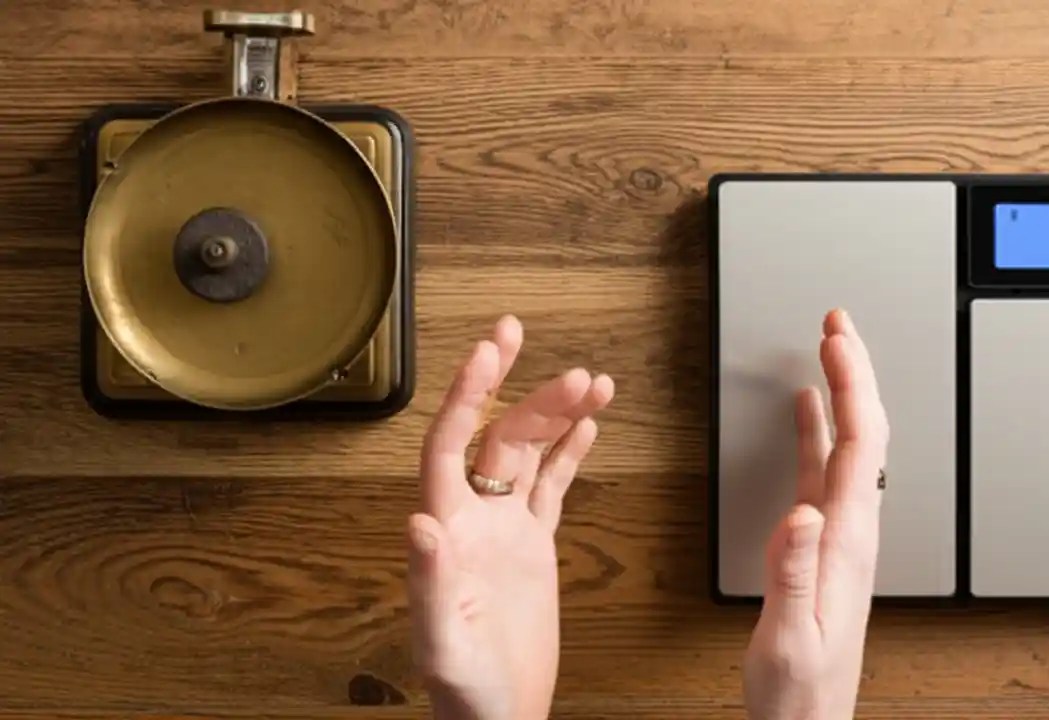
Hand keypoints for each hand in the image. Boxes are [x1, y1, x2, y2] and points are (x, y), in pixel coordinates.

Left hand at [407, 315, 614, 719]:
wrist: (502, 715)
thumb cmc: (464, 692)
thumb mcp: (442, 645)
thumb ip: (429, 583)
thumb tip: (419, 523)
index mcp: (449, 531)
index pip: (451, 444)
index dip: (468, 395)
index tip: (489, 352)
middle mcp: (474, 519)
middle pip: (500, 437)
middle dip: (529, 394)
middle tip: (564, 362)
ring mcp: (505, 530)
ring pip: (530, 453)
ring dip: (558, 416)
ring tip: (594, 383)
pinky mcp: (532, 547)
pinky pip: (551, 486)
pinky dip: (570, 453)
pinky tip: (588, 426)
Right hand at [742, 308, 889, 719]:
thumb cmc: (799, 689)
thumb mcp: (790, 634)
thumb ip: (794, 571)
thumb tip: (800, 511)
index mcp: (845, 541)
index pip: (858, 447)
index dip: (851, 387)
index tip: (835, 341)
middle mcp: (851, 530)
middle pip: (864, 435)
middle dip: (854, 373)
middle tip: (837, 325)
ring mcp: (840, 534)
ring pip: (850, 447)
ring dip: (842, 394)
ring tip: (829, 352)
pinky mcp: (823, 543)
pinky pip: (826, 471)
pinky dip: (820, 432)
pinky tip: (808, 415)